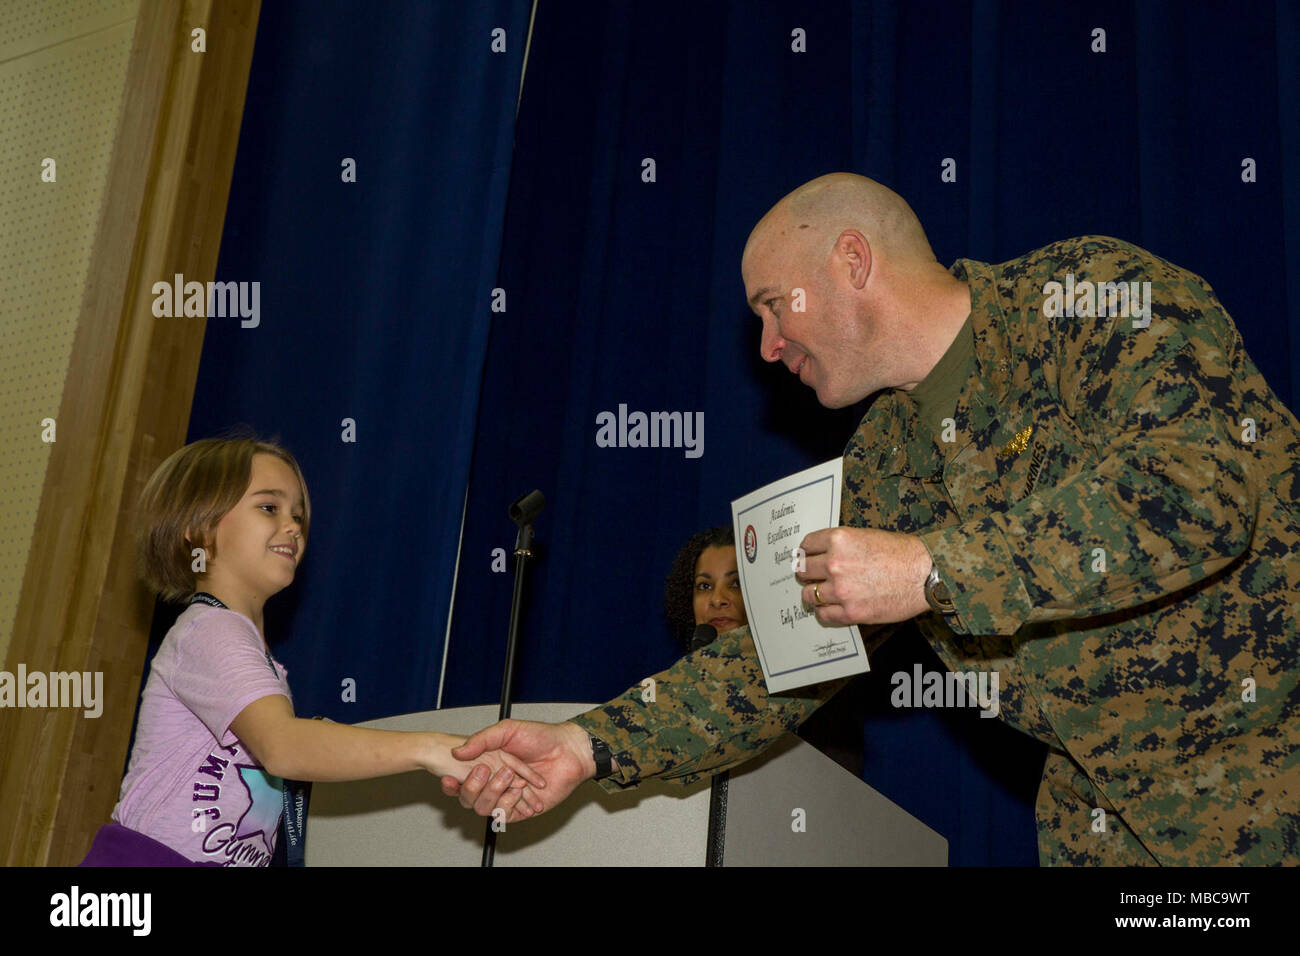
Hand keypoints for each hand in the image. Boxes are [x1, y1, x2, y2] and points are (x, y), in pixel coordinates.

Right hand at [440, 720, 593, 822]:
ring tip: (511, 778)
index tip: (448, 777)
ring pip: (483, 808)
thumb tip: (457, 751)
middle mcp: (493, 782)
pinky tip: (521, 791)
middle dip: (473, 786)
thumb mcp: (507, 729)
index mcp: (486, 764)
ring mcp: (506, 796)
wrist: (569, 750)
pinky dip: (510, 804)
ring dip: (493, 793)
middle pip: (467, 798)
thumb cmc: (541, 736)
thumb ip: (481, 739)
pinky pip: (505, 815)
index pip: (459, 780)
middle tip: (486, 770)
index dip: (449, 783)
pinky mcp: (520, 809)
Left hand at [795, 527, 931, 624]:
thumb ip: (843, 545)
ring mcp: (841, 590)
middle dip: (807, 573)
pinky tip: (833, 607)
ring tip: (824, 593)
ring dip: (814, 594)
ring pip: (808, 595)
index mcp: (839, 540)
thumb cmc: (903, 553)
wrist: (925, 575)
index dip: (807, 552)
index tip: (808, 557)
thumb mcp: (867, 536)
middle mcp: (835, 564)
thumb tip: (824, 553)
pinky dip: (825, 611)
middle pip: (802, 570)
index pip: (807, 545)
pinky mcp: (850, 612)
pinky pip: (823, 614)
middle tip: (813, 577)